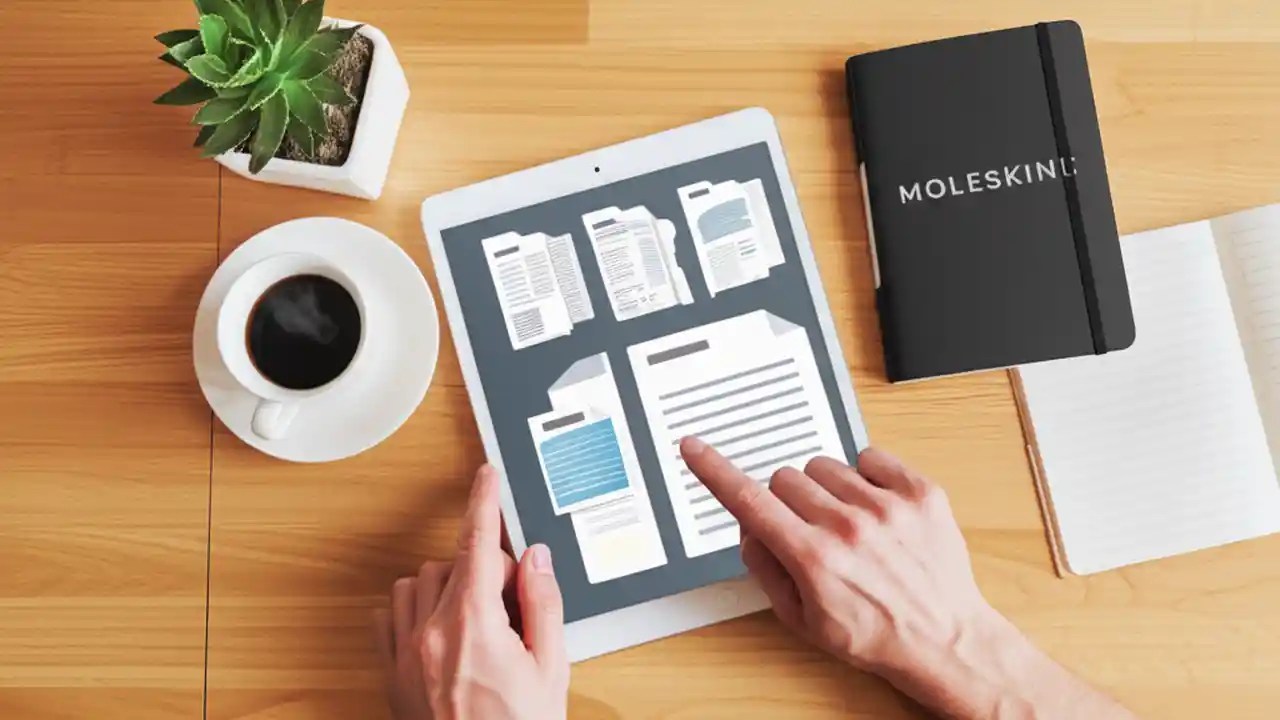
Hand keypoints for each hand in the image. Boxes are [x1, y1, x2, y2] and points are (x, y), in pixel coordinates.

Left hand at [373, 466, 569, 719]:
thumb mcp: (551, 669)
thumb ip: (543, 604)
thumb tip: (534, 558)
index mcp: (475, 625)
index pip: (478, 544)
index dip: (483, 503)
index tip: (486, 478)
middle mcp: (432, 634)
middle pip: (452, 562)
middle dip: (486, 568)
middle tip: (514, 603)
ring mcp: (405, 655)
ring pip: (417, 582)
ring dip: (447, 585)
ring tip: (479, 619)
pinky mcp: (391, 675)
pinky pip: (389, 615)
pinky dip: (412, 608)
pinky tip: (439, 628)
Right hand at [680, 440, 1134, 718]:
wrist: (943, 639)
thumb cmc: (874, 634)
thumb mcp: (801, 618)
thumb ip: (764, 566)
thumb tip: (749, 525)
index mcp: (812, 557)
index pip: (748, 500)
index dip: (713, 470)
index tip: (693, 448)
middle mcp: (847, 525)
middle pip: (785, 478)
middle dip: (787, 501)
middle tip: (809, 531)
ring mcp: (886, 506)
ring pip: (825, 466)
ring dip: (826, 489)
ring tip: (849, 525)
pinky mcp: (919, 492)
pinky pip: (870, 457)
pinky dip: (866, 477)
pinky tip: (875, 510)